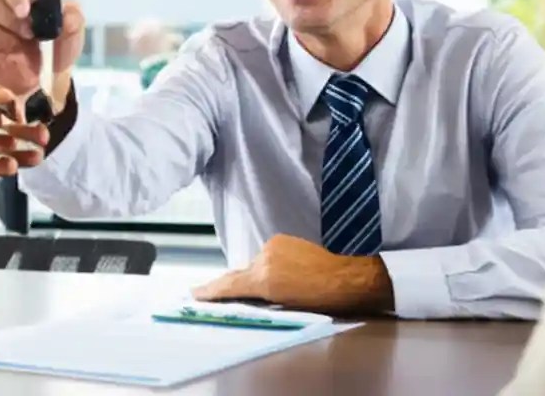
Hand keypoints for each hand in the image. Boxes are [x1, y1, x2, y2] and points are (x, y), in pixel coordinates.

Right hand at [0, 0, 85, 99]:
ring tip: (19, 48)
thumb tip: (66, 16)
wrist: (50, 77)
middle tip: (29, 35)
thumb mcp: (74, 31)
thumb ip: (74, 19)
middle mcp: (0, 3)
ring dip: (0, 38)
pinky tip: (6, 59)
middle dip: (9, 19)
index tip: (25, 11)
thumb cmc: (58, 45)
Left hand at [0, 84, 48, 180]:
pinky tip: (13, 163)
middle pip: (8, 133)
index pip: (2, 113)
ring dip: (23, 153)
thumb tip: (12, 97)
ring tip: (39, 155)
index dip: (16, 114)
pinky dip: (6, 167)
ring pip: (6, 152)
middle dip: (27, 134)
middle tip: (44, 136)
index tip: (26, 116)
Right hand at [190, 234, 394, 314]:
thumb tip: (247, 293)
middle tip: (214, 292)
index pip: (230, 285)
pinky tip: (283, 273)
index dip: (211, 291)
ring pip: (254, 264)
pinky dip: (269, 264)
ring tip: (273, 287)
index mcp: (264, 280)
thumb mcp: (286, 305)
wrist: (349, 276)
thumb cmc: (323, 300)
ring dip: (258, 274)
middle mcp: (264, 259)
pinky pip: (267, 255)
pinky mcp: (281, 240)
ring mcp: (273, 246)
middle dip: (231, 285)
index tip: (195, 293)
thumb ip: (260, 297)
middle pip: (240, 274)